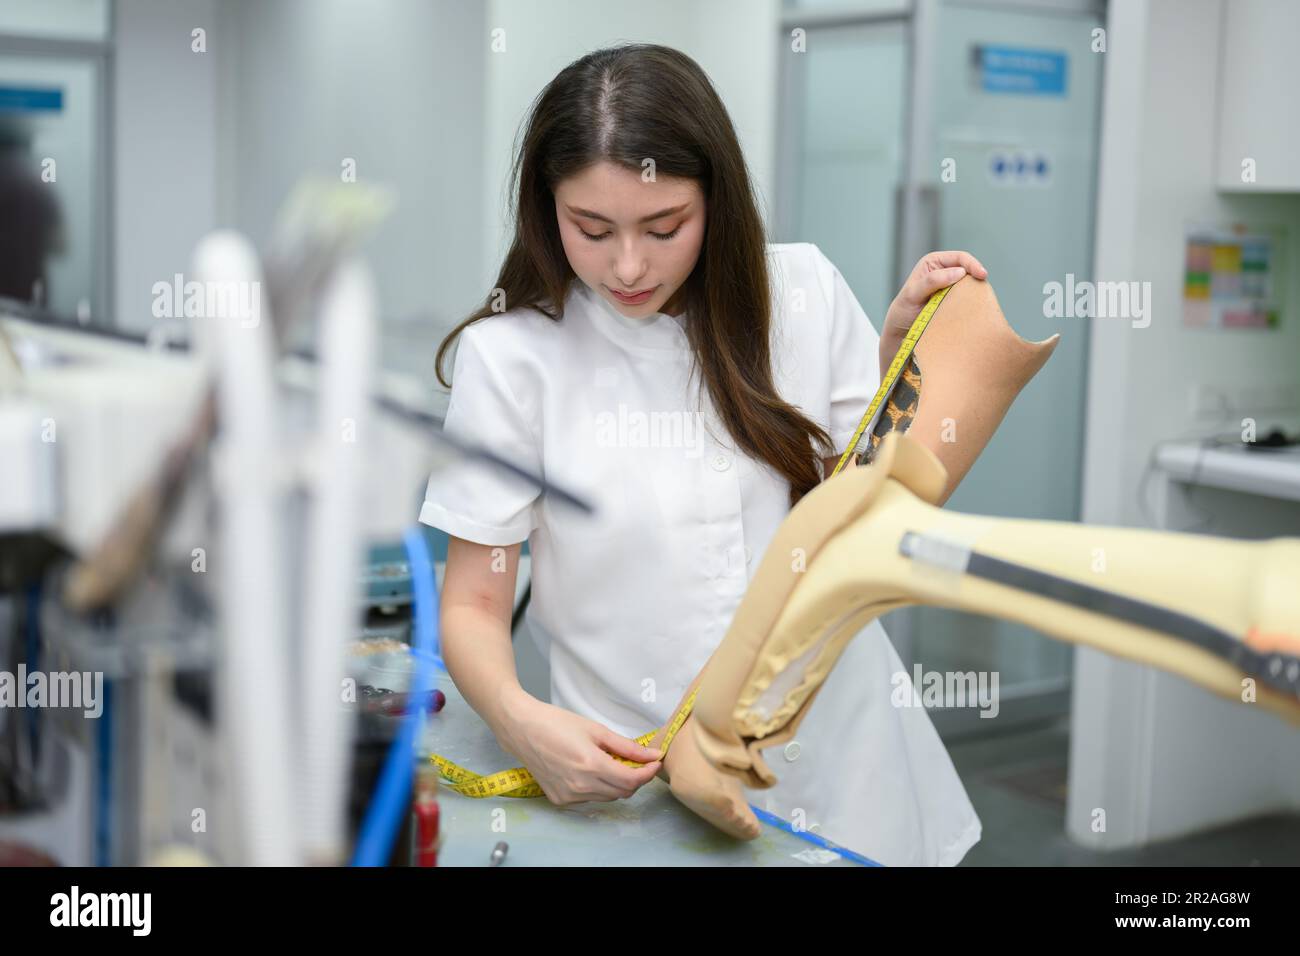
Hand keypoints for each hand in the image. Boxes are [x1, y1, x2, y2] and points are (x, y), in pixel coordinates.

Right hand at [498, 695, 662, 804]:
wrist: (522, 729)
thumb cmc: (557, 723)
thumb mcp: (596, 730)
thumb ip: (626, 746)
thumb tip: (651, 755)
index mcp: (591, 765)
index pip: (631, 781)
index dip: (647, 773)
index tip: (655, 762)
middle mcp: (580, 786)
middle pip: (622, 792)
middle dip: (635, 778)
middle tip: (636, 761)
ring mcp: (569, 796)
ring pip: (607, 797)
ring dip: (617, 784)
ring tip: (610, 763)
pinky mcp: (559, 800)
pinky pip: (589, 798)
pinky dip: (598, 788)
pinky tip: (590, 771)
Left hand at [883, 251, 987, 342]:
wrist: (900, 331)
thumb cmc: (903, 310)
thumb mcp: (913, 294)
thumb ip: (933, 281)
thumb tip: (960, 272)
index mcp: (933, 262)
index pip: (960, 257)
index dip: (973, 264)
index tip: (982, 275)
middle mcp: (943, 271)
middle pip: (969, 269)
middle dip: (978, 278)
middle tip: (983, 291)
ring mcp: (950, 286)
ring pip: (970, 284)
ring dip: (975, 291)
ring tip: (979, 301)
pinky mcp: (954, 300)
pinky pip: (968, 298)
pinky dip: (972, 302)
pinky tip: (973, 309)